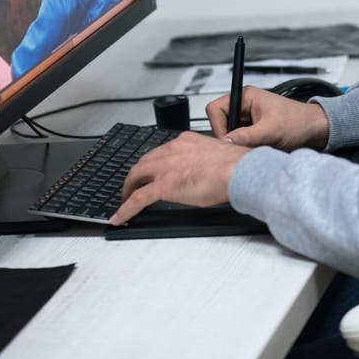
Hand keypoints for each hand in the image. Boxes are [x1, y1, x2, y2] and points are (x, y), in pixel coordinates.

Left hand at [110, 131, 248, 225]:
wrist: (238, 170)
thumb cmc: (234, 165)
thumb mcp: (215, 154)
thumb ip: (204, 159)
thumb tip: (206, 169)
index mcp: (185, 141)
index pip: (162, 152)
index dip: (154, 164)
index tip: (153, 172)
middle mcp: (172, 150)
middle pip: (144, 162)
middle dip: (137, 175)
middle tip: (134, 187)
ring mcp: (165, 167)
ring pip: (136, 176)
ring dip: (129, 189)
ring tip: (126, 201)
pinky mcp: (162, 185)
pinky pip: (138, 198)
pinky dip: (126, 208)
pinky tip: (120, 216)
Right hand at [206, 85, 329, 151]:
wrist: (317, 131)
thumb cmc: (299, 122)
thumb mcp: (272, 130)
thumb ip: (247, 136)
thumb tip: (226, 142)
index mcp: (246, 97)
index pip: (216, 109)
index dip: (218, 126)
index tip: (226, 141)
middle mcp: (245, 106)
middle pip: (221, 123)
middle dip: (229, 138)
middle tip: (240, 148)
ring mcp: (249, 120)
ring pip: (230, 134)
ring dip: (239, 144)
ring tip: (253, 149)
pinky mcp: (254, 132)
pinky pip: (240, 142)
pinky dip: (245, 148)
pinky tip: (256, 151)